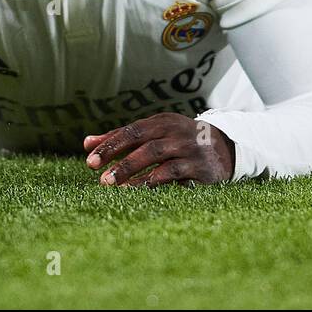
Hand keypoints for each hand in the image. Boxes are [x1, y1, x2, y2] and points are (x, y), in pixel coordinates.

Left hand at [83, 113, 234, 186]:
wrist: (225, 148)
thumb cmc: (179, 141)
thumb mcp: (154, 134)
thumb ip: (121, 138)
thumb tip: (86, 143)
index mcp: (161, 121)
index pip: (131, 131)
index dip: (110, 144)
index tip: (90, 160)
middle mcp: (175, 131)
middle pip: (143, 143)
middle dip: (119, 159)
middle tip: (100, 177)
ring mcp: (188, 147)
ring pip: (157, 157)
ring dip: (133, 172)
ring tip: (114, 186)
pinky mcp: (199, 166)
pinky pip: (174, 172)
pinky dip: (154, 180)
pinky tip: (139, 190)